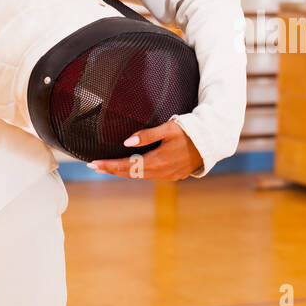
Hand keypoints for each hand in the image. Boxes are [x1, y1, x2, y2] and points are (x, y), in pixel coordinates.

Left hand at [88, 119, 202, 180]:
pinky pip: (150, 175)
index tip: (94, 163)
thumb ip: (147, 135)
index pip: (126, 166)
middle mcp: (160, 172)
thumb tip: (126, 142)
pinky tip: (131, 168)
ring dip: (123, 171)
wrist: (211, 143)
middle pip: (130, 173)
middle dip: (111, 169)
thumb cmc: (189, 132)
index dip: (109, 165)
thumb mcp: (168, 129)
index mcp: (157, 161)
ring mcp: (167, 176)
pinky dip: (137, 172)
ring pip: (139, 175)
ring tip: (109, 167)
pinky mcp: (173, 176)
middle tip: (94, 166)